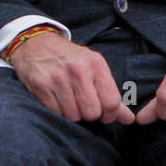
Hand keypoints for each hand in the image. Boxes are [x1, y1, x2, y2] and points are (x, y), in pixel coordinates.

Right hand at [9, 33, 134, 123]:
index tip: (104, 114)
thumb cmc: (71, 60)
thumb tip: (130, 120)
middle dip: (90, 115)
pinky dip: (58, 112)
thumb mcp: (94, 69)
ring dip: (73, 114)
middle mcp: (78, 69)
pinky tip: (57, 100)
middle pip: (92, 113)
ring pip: (74, 116)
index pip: (111, 102)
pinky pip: (56, 113)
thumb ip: (112, 94)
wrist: (36, 45)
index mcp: (96, 64)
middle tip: (85, 107)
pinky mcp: (41, 85)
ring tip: (70, 101)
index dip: (110, 115)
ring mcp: (58, 78)